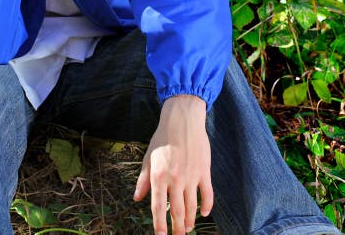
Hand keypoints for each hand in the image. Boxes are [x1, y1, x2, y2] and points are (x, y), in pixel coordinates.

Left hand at [134, 95, 212, 234]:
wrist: (183, 120)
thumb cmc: (162, 138)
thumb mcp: (148, 158)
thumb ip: (143, 180)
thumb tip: (137, 198)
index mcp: (159, 176)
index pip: (158, 207)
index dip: (159, 224)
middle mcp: (175, 179)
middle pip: (176, 211)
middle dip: (176, 228)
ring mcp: (191, 176)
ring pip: (192, 206)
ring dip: (190, 221)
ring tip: (187, 229)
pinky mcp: (204, 171)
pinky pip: (207, 194)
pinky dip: (206, 206)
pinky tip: (203, 213)